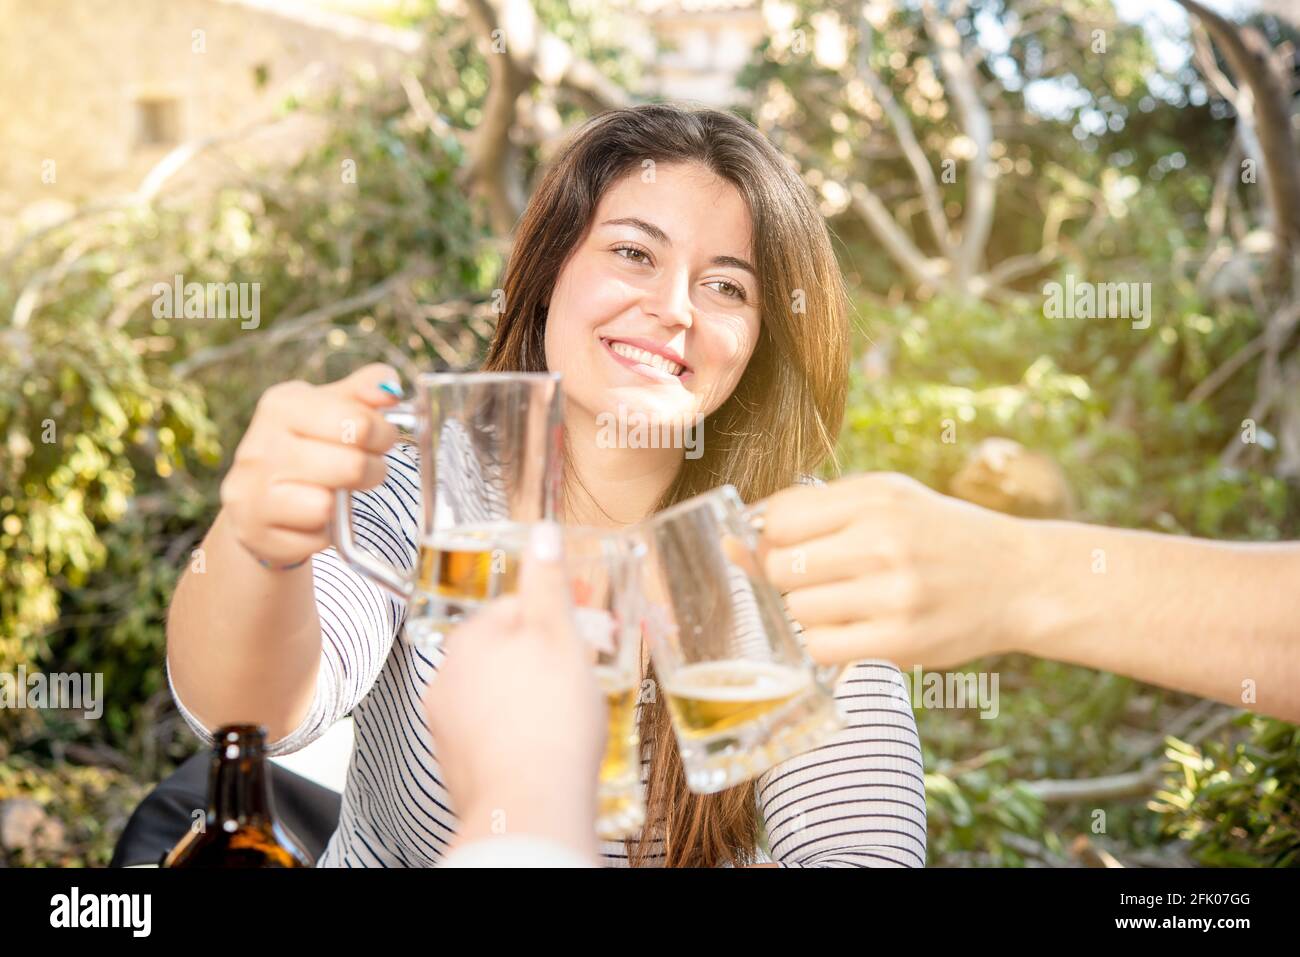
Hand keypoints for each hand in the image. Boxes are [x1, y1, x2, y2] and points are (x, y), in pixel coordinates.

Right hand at [219, 364, 401, 566]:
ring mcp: (250, 492)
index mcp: (281, 405)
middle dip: (373, 471)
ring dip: (344, 506)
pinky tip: (311, 519)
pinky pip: (315, 539)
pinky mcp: (254, 533)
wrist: (259, 502)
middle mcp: (259, 446)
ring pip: (326, 506)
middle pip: (350, 466)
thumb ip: (363, 392)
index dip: (383, 435)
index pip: (358, 423)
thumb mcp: (332, 409)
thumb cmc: (306, 447)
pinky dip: (325, 533)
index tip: (382, 440)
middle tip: (368, 470)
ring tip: (337, 494)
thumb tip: (389, 386)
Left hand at [423, 523, 605, 859]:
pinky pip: (495, 733)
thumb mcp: (559, 635)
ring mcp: (448, 725)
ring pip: (500, 692)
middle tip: (586, 672)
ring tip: (571, 713)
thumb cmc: (549, 723)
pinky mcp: (459, 764)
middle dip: (547, 656)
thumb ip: (548, 581)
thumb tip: (542, 530)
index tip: (587, 633)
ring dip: (533, 694)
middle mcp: (446, 678)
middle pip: (507, 650)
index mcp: (468, 640)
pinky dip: (520, 733)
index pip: (516, 608)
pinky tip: (549, 744)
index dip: (559, 618)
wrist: (531, 810)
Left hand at [757, 472, 1039, 669]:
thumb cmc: (938, 534)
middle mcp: (884, 542)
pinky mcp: (901, 643)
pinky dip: (823, 642)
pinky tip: (848, 627)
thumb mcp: (886, 497)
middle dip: (784, 575)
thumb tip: (734, 540)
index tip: (783, 544)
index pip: (779, 518)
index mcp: (875, 498)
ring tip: (840, 601)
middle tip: (814, 576)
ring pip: (797, 610)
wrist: (1019, 578)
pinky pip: (822, 649)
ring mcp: (893, 595)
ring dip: (805, 610)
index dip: (768, 536)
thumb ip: (814, 509)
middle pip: (781, 567)